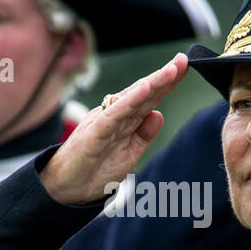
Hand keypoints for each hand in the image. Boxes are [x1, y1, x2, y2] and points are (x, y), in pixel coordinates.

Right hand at [39, 53, 187, 204]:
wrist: (66, 189)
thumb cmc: (95, 170)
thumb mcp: (129, 154)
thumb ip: (143, 135)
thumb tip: (159, 115)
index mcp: (124, 121)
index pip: (149, 100)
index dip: (167, 85)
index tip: (185, 68)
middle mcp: (115, 116)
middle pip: (143, 94)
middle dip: (164, 77)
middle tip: (183, 60)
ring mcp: (104, 122)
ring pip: (131, 99)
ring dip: (152, 83)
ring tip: (171, 70)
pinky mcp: (95, 133)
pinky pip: (114, 114)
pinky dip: (130, 101)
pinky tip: (145, 89)